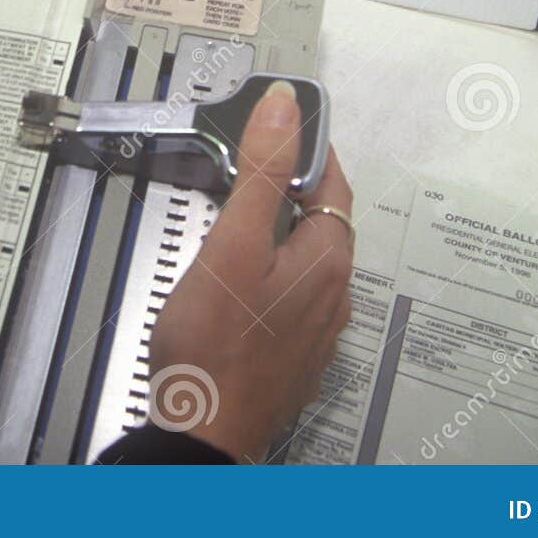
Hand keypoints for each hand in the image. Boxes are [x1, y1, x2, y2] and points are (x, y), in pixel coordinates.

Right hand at [147, 80, 352, 461]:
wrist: (203, 430)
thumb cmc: (215, 344)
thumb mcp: (234, 242)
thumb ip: (260, 172)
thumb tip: (284, 107)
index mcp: (327, 260)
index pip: (332, 184)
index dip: (309, 149)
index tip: (286, 127)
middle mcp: (333, 297)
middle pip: (322, 224)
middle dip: (292, 192)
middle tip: (255, 168)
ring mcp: (316, 332)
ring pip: (307, 265)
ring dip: (282, 237)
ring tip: (241, 221)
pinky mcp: (293, 358)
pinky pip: (292, 301)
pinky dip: (272, 278)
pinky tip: (240, 286)